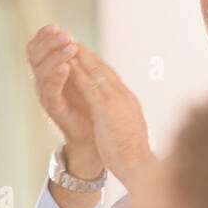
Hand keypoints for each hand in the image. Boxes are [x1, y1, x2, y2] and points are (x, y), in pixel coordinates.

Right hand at [26, 24, 97, 162]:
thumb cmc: (87, 103)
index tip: (54, 26)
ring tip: (70, 47)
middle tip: (65, 35)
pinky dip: (57, 77)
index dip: (43, 36)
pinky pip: (51, 90)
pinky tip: (65, 67)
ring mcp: (46, 95)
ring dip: (56, 56)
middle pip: (34, 55)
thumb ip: (74, 60)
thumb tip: (72, 37)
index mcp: (47, 70)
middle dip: (49, 42)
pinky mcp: (54, 109)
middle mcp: (42, 81)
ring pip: (41, 70)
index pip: (36, 48)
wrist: (93, 135)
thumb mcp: (80, 76)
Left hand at [69, 44, 156, 186]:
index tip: (86, 55)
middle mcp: (125, 96)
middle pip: (105, 69)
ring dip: (82, 57)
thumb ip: (124, 120)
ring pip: (97, 72)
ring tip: (68, 45)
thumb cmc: (134, 157)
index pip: (112, 78)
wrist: (139, 167)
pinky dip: (79, 73)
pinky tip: (68, 64)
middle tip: (74, 41)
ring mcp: (117, 101)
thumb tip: (121, 119)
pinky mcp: (107, 109)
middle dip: (88, 55)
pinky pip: (90, 86)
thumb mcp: (129, 132)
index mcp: (130, 102)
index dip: (98, 65)